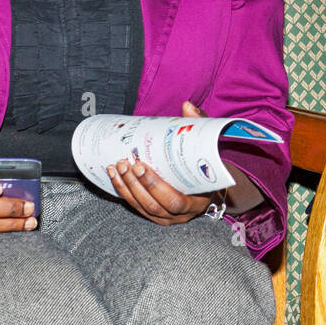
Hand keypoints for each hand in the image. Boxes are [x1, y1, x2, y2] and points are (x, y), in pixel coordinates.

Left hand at [106, 100, 219, 225]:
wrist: (211, 186)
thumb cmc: (209, 166)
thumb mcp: (209, 148)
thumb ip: (200, 127)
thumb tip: (187, 106)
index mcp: (198, 201)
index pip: (175, 201)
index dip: (155, 185)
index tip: (140, 165)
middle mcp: (182, 215)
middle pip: (153, 205)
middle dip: (136, 184)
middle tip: (126, 162)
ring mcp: (166, 218)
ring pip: (142, 207)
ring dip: (126, 187)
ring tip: (116, 167)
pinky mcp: (154, 215)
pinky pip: (136, 206)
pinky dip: (123, 191)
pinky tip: (114, 175)